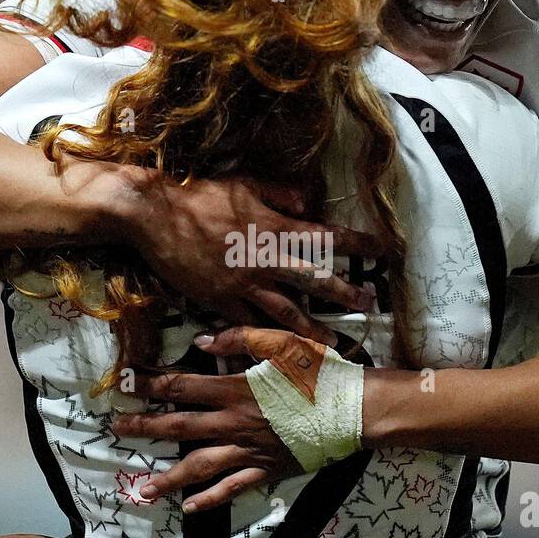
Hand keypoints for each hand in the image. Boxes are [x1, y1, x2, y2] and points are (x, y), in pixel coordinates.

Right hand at [112, 169, 380, 337]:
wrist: (154, 216)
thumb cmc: (199, 195)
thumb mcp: (245, 184)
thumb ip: (280, 194)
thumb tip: (307, 202)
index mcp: (274, 228)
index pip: (326, 237)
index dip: (357, 243)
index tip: (384, 249)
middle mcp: (264, 259)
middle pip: (314, 281)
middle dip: (345, 294)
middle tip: (369, 305)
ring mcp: (242, 284)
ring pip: (286, 312)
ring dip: (313, 329)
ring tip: (333, 344)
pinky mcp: (219, 301)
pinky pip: (248, 325)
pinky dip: (265, 339)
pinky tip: (279, 354)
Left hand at [113, 330, 302, 510]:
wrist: (355, 410)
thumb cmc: (320, 373)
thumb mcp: (283, 343)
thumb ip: (240, 340)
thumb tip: (200, 343)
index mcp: (236, 390)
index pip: (183, 387)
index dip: (151, 385)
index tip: (126, 384)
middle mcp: (235, 423)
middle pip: (181, 427)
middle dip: (146, 428)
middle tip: (117, 431)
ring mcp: (249, 451)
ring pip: (200, 466)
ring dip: (169, 477)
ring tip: (143, 490)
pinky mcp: (267, 470)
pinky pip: (233, 488)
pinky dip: (210, 500)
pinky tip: (190, 508)